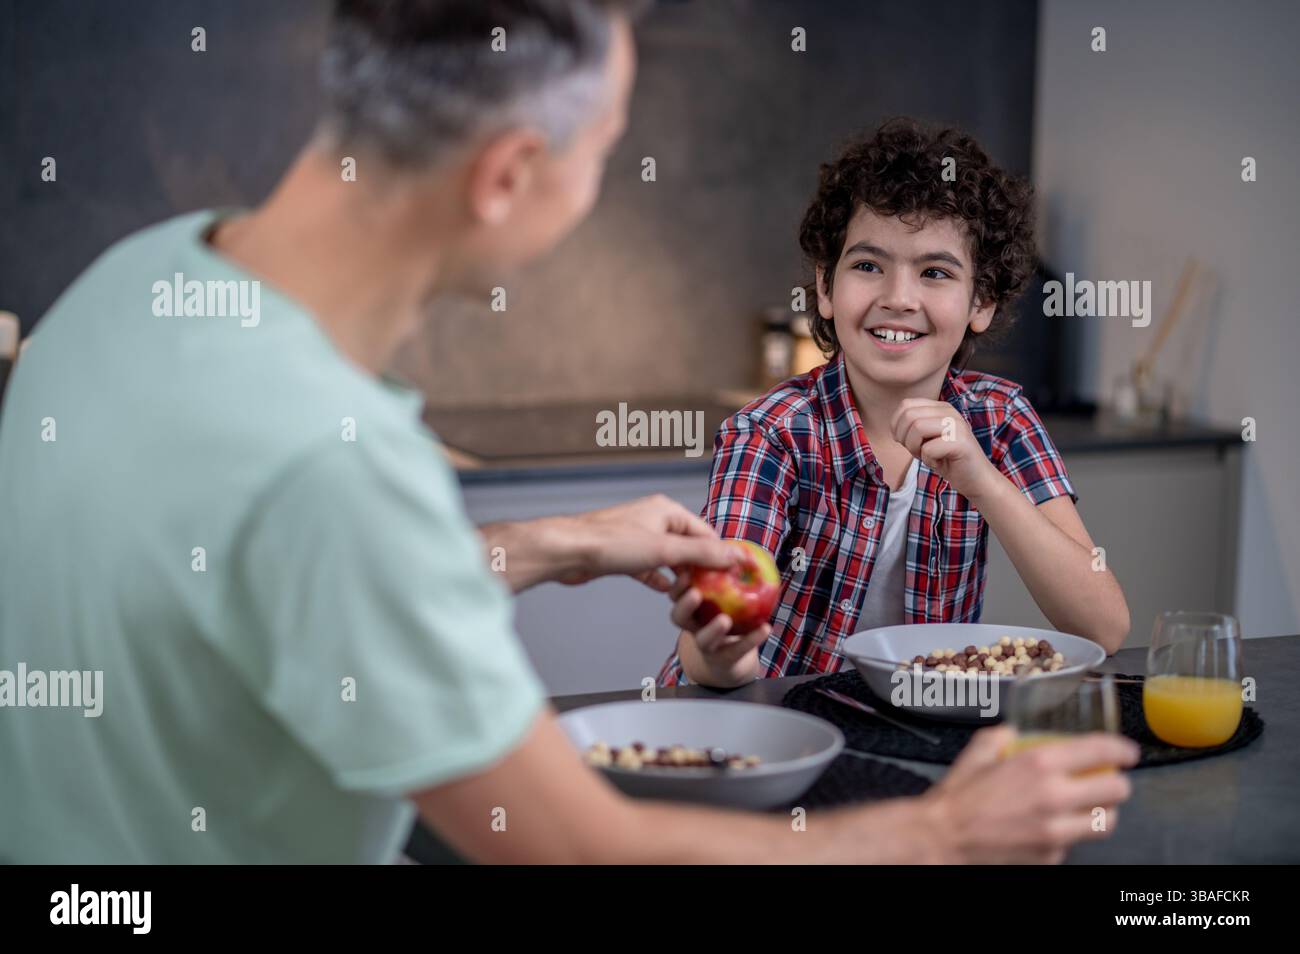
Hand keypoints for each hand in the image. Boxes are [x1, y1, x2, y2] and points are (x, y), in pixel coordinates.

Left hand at [558, 494, 738, 591]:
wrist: (568, 551)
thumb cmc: (613, 543)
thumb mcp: (665, 549)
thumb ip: (702, 552)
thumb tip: (735, 555)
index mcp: (668, 511)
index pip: (706, 532)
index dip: (721, 554)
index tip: (734, 577)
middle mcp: (655, 520)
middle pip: (689, 545)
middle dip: (701, 567)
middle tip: (715, 591)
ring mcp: (638, 537)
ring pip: (669, 558)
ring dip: (680, 575)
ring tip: (692, 594)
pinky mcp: (624, 555)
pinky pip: (650, 567)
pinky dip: (659, 578)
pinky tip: (666, 592)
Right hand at [669, 573, 769, 687]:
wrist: (729, 655)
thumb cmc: (726, 614)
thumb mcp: (726, 592)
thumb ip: (733, 572)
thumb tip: (750, 550)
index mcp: (689, 604)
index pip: (676, 592)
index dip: (678, 583)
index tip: (687, 571)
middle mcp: (692, 625)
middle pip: (679, 617)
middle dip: (685, 604)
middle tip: (696, 594)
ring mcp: (705, 644)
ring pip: (703, 640)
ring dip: (712, 629)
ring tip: (725, 620)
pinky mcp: (723, 658)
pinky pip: (736, 650)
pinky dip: (751, 639)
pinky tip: (766, 628)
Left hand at [890, 398, 999, 501]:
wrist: (975, 479)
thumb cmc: (947, 459)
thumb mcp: (926, 438)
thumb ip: (913, 426)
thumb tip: (893, 425)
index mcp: (940, 407)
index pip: (906, 405)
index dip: (897, 425)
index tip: (903, 440)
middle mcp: (950, 411)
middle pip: (909, 415)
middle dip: (904, 438)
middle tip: (916, 451)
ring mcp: (957, 425)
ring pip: (917, 428)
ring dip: (915, 448)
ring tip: (927, 456)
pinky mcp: (961, 442)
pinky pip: (928, 448)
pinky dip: (927, 460)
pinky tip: (939, 462)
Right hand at [925, 727, 1138, 862]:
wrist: (943, 837)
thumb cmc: (958, 794)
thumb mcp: (979, 750)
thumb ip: (1004, 735)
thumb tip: (1018, 731)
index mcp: (1039, 764)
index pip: (1101, 751)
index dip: (1123, 750)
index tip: (1127, 752)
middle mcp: (1054, 797)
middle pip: (1117, 790)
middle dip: (1117, 783)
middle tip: (1108, 780)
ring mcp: (1056, 831)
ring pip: (1106, 822)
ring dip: (1103, 811)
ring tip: (1090, 806)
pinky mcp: (1052, 856)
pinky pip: (1076, 842)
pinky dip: (1071, 833)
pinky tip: (1053, 826)